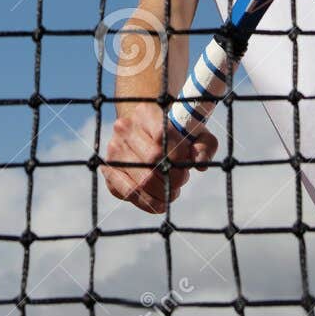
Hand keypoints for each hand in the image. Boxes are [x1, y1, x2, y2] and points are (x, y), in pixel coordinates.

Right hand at [102, 102, 217, 213]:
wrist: (144, 133)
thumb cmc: (174, 134)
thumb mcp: (194, 132)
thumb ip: (205, 144)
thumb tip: (199, 163)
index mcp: (144, 112)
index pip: (162, 135)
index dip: (179, 155)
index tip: (188, 164)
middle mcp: (124, 128)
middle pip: (152, 160)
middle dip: (174, 176)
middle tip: (182, 180)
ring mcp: (114, 149)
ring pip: (142, 180)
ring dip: (163, 192)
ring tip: (172, 191)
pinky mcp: (109, 170)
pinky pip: (130, 193)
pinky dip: (149, 203)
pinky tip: (160, 203)